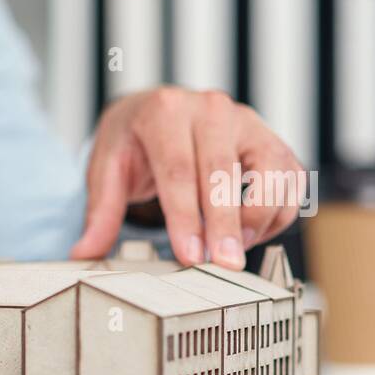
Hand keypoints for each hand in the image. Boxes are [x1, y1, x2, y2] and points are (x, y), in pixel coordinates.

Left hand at [70, 87, 303, 269]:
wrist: (157, 109)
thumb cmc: (133, 141)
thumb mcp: (107, 169)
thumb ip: (100, 213)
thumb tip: (84, 253)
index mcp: (165, 111)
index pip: (178, 171)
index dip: (186, 218)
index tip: (190, 255)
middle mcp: (211, 109)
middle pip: (223, 174)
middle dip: (225, 225)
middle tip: (223, 265)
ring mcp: (247, 121)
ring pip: (271, 173)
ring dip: (257, 219)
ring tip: (232, 251)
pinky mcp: (272, 139)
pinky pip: (290, 180)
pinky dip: (278, 213)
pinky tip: (250, 235)